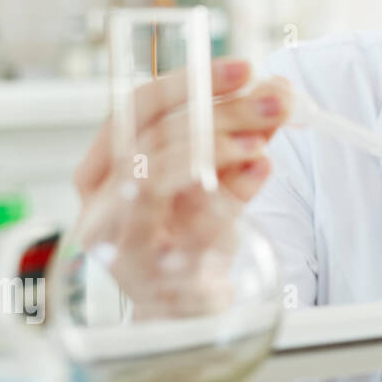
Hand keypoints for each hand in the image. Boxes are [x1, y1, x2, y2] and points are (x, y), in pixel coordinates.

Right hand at [69, 57, 291, 316]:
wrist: (185, 312)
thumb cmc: (190, 237)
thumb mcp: (215, 176)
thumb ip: (242, 134)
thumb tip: (278, 92)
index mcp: (105, 170)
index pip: (138, 110)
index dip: (191, 83)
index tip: (244, 69)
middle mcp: (103, 205)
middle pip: (151, 139)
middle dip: (220, 114)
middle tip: (274, 102)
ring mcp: (126, 245)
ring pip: (153, 179)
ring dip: (214, 150)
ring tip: (260, 142)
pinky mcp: (160, 278)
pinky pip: (190, 231)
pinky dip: (229, 197)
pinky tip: (261, 172)